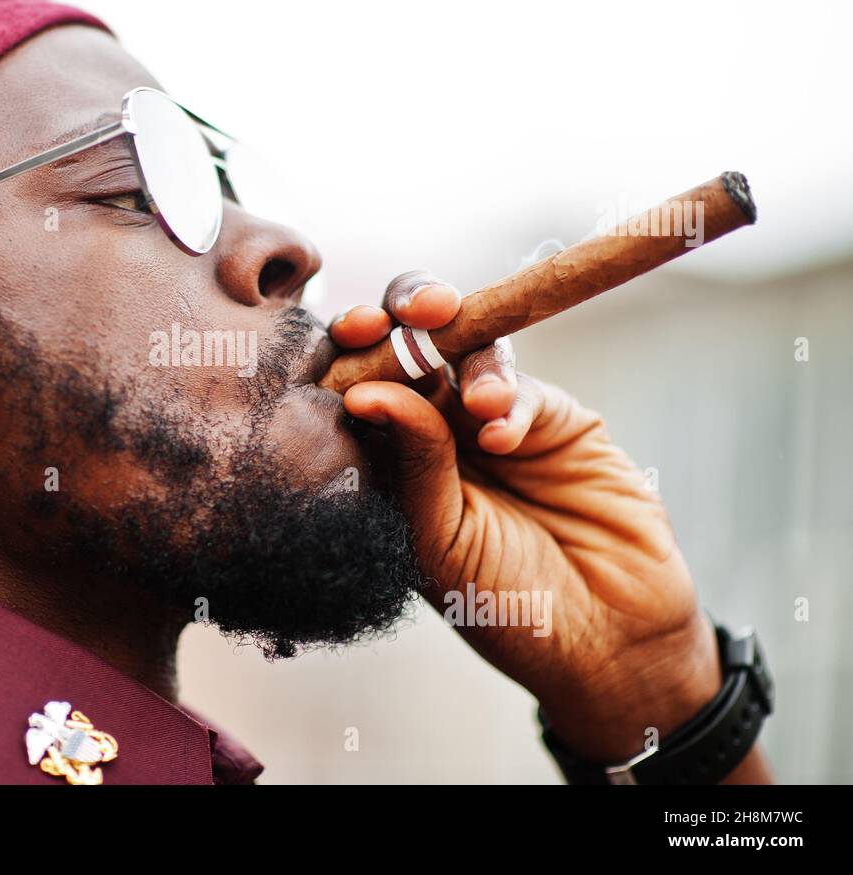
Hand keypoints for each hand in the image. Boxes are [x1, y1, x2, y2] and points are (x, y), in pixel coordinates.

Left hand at [331, 270, 727, 764]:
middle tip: (403, 317)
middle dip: (399, 318)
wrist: (606, 635)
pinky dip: (508, 397)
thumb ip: (411, 464)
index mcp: (382, 462)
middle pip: (401, 345)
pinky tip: (504, 436)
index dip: (345, 352)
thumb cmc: (502, 603)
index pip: (350, 386)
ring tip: (479, 404)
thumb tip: (367, 392)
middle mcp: (427, 431)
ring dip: (460, 350)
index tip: (352, 336)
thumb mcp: (439, 541)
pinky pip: (517, 383)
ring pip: (462, 345)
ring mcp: (486, 419)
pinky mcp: (548, 416)